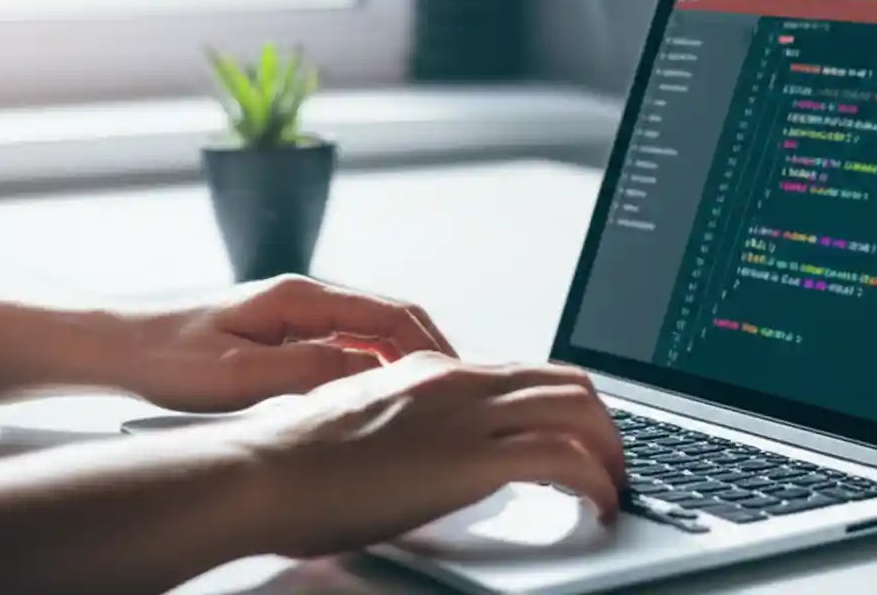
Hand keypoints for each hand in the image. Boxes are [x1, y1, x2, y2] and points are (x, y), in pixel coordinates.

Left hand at [116, 276, 456, 411]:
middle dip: (428, 350)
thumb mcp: (240, 375)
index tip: (454, 378)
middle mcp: (308, 297)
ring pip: (372, 332)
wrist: (119, 346)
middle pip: (390, 317)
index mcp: (302, 297)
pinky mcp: (288, 333)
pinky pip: (347, 345)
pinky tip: (379, 395)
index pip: (390, 312)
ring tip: (427, 398)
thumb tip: (373, 369)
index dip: (428, 344)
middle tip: (455, 393)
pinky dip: (374, 366)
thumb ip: (310, 369)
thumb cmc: (168, 359)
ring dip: (403, 359)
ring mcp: (299, 314)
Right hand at [244, 352, 624, 555]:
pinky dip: (597, 480)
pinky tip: (600, 505)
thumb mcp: (366, 423)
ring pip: (579, 409)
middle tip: (612, 465)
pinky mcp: (469, 458)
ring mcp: (467, 414)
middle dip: (605, 425)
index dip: (569, 406)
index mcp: (436, 370)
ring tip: (615, 488)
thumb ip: (410, 424)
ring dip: (612, 450)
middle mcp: (460, 380)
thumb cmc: (296, 461)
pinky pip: (564, 458)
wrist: (261, 470)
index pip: (529, 372)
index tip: (581, 439)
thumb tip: (431, 448)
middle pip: (569, 383)